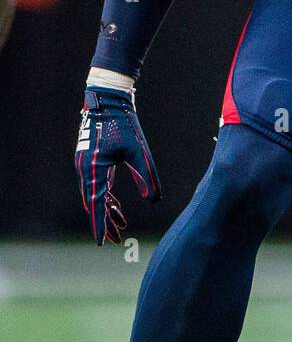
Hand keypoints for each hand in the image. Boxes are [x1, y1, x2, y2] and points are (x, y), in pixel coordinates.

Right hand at [75, 87, 161, 244]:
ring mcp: (87, 165)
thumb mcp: (139, 151)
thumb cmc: (123, 123)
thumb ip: (146, 176)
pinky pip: (98, 185)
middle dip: (104, 222)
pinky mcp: (92, 161)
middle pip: (94, 203)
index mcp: (94, 168)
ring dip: (107, 211)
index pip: (97, 203)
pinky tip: (117, 208)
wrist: (108, 99)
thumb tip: (154, 200)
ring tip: (121, 227)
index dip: (101, 224)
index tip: (103, 242)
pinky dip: (107, 198)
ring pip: (96, 195)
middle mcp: (86, 169)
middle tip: (115, 240)